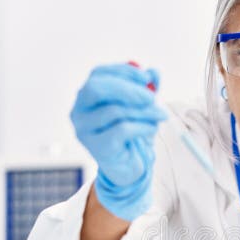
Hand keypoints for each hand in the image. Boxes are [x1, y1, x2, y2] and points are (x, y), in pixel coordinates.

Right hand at [70, 63, 165, 220]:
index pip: (98, 74)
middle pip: (96, 88)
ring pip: (114, 111)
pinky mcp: (98, 147)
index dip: (123, 72)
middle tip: (152, 96)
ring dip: (144, 111)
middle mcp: (79, 111)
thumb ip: (145, 89)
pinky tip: (151, 129)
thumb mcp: (139, 107)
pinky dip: (142, 126)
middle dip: (128, 89)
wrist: (126, 166)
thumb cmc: (130, 133)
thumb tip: (154, 73)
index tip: (147, 77)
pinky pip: (122, 130)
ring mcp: (85, 130)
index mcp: (86, 96)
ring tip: (160, 115)